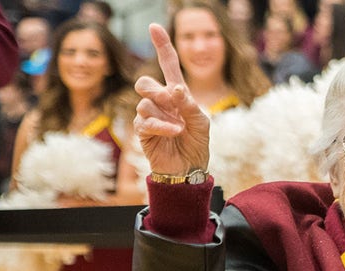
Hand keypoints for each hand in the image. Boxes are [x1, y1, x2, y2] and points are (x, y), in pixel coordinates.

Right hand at [133, 24, 209, 175]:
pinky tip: (175, 132)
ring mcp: (149, 115)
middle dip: (155, 89)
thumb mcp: (201, 121)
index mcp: (177, 94)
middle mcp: (160, 102)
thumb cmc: (197, 143)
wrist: (190, 168)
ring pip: (144, 102)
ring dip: (163, 113)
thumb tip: (174, 88)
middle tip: (170, 102)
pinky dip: (162, 126)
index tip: (154, 27)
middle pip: (144, 82)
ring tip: (179, 127)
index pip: (168, 65)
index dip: (162, 46)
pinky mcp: (143, 131)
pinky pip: (145, 121)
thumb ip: (188, 104)